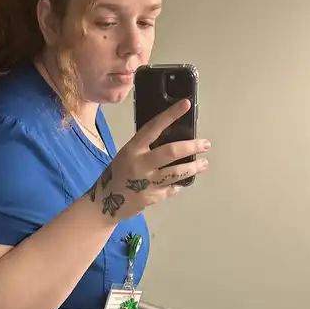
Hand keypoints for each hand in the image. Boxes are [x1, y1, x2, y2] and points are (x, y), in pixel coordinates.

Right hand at [87, 100, 210, 220]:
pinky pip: (172, 188)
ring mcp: (147, 182)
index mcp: (132, 149)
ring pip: (177, 172)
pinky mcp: (153, 197)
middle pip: (171, 152)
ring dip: (194, 167)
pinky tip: (182, 182)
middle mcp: (140, 164)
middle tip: (205, 144)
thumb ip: (144, 148)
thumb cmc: (116, 175)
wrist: (104, 204)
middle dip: (192, 146)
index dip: (170, 115)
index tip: (186, 104)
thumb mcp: (126, 155)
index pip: (154, 127)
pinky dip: (178, 184)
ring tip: (204, 163)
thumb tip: (170, 139)